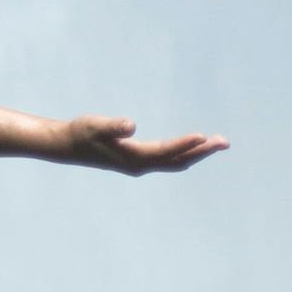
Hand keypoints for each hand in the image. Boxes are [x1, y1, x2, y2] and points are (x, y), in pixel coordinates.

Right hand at [56, 117, 225, 173]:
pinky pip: (168, 159)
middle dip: (202, 152)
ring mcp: (140, 165)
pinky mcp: (138, 161)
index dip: (186, 144)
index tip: (205, 136)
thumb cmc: (81, 132)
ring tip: (216, 143)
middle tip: (225, 142)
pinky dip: (184, 152)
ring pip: (176, 162)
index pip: (167, 152)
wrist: (66, 145)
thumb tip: (131, 125)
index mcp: (134, 158)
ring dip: (197, 153)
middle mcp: (140, 165)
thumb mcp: (95, 125)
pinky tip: (190, 146)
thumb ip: (113, 125)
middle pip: (179, 161)